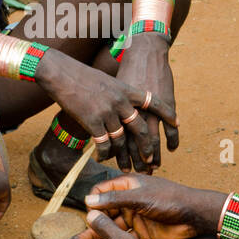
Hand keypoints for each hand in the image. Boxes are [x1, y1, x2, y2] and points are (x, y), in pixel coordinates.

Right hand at [33, 50, 176, 173]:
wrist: (61, 73)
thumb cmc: (82, 76)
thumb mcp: (107, 81)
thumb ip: (120, 94)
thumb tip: (128, 109)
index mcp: (126, 89)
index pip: (153, 101)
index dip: (167, 113)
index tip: (177, 123)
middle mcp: (120, 101)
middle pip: (140, 129)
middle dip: (147, 147)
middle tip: (149, 160)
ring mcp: (106, 112)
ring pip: (121, 140)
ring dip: (123, 155)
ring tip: (125, 165)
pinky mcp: (92, 121)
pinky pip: (104, 143)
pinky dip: (105, 153)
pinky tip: (103, 157)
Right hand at [84, 173, 221, 238]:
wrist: (194, 216)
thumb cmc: (170, 200)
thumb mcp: (140, 197)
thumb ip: (114, 199)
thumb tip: (88, 200)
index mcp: (127, 185)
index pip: (101, 190)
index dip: (94, 201)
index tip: (91, 214)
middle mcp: (128, 200)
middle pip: (105, 209)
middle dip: (97, 219)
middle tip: (92, 232)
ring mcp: (134, 216)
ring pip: (113, 224)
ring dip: (105, 232)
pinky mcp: (141, 231)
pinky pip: (124, 236)